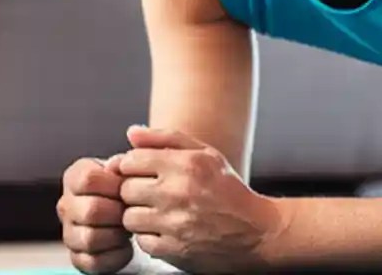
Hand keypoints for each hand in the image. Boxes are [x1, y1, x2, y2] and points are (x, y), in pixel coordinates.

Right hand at [57, 155, 132, 273]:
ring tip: (129, 228)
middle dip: (119, 212)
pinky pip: (93, 261)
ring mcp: (70, 233)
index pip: (87, 179)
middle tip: (133, 211)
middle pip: (90, 210)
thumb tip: (121, 164)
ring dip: (117, 234)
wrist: (137, 213)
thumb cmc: (133, 188)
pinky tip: (125, 246)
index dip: (113, 185)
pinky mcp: (79, 258)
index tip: (128, 188)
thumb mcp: (132, 168)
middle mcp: (68, 205)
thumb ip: (126, 163)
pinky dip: (116, 255)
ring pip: (90, 238)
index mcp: (77, 177)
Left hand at [117, 126, 285, 272]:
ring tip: (160, 213)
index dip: (133, 167)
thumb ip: (166, 139)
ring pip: (128, 217)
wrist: (256, 232)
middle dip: (135, 191)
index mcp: (187, 164)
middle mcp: (178, 192)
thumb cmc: (228, 190)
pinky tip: (167, 229)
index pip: (130, 160)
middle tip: (154, 194)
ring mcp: (174, 223)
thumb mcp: (207, 155)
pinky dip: (150, 236)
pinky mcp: (172, 249)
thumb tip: (131, 132)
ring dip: (140, 215)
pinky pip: (140, 241)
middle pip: (125, 189)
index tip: (145, 173)